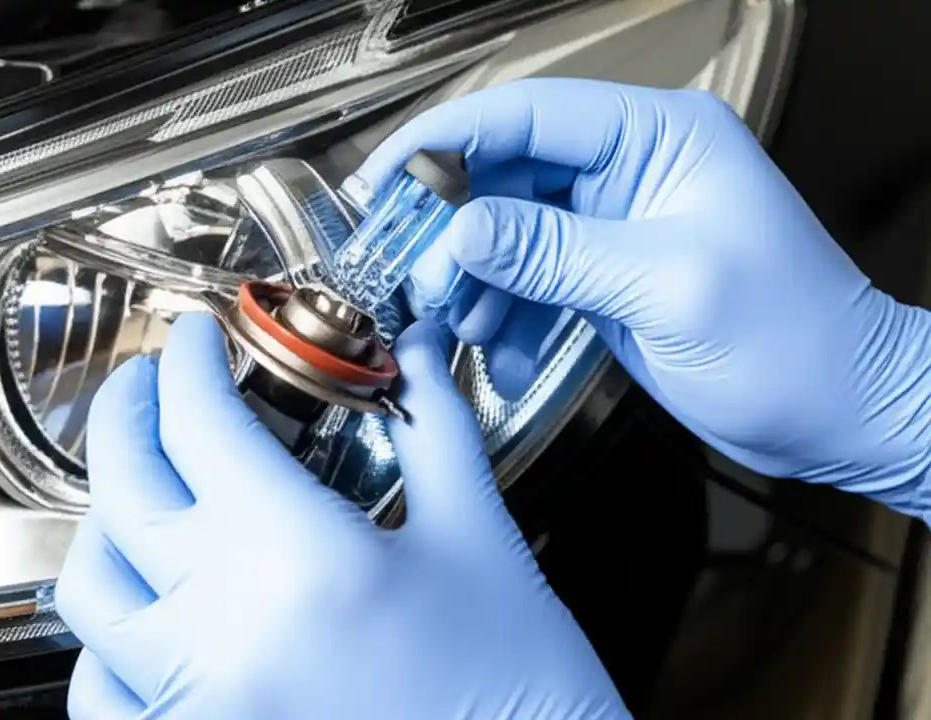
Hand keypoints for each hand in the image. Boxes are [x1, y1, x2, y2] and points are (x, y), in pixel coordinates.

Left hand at [55, 313, 627, 718]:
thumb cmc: (518, 685)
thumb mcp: (477, 537)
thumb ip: (432, 426)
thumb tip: (415, 351)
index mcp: (298, 554)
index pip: (199, 420)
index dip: (186, 360)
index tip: (196, 339)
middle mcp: (222, 629)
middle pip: (123, 485)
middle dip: (128, 411)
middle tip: (152, 382)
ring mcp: (195, 700)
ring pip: (91, 587)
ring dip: (105, 518)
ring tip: (142, 487)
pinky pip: (100, 691)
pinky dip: (106, 639)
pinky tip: (143, 611)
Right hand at [353, 78, 930, 520]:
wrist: (840, 413)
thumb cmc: (791, 342)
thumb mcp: (666, 287)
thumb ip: (557, 252)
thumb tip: (462, 229)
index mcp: (659, 139)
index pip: (530, 114)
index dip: (447, 140)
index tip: (385, 180)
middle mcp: (631, 170)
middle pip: (506, 176)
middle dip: (454, 230)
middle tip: (417, 281)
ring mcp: (614, 225)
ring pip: (508, 233)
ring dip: (475, 283)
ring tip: (460, 328)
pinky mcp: (605, 275)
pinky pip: (529, 281)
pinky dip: (506, 318)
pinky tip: (501, 357)